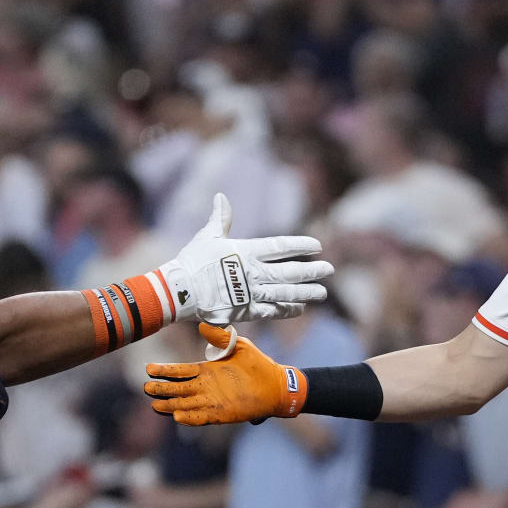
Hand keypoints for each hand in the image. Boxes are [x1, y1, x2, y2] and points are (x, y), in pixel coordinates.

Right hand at [144, 323, 305, 424]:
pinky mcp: (222, 413)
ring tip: (156, 404)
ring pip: (186, 404)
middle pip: (178, 389)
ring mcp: (212, 401)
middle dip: (163, 388)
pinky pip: (202, 416)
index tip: (149, 369)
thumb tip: (201, 326)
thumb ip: (220, 338)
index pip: (181, 371)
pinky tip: (178, 417)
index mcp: (207, 370)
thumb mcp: (238, 345)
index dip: (165, 370)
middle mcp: (206, 387)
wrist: (276, 384)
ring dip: (171, 405)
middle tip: (147, 387)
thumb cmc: (258, 364)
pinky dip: (190, 417)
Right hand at [160, 193, 331, 324]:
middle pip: (289, 272)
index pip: (279, 247)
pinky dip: (287, 309)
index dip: (300, 245)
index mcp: (245, 251)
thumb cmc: (191, 261)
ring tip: (322, 292)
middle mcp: (253, 272)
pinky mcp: (245, 311)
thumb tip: (221, 197)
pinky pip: (271, 311)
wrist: (178, 291)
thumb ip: (220, 218)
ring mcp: (251, 293)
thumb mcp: (207, 236)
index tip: (317, 245)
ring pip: (285, 293)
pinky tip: (300, 308)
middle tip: (329, 270)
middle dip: (311, 271)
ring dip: (305, 292)